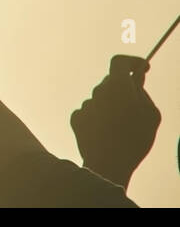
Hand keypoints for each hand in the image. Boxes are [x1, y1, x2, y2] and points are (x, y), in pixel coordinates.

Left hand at [71, 54, 159, 187]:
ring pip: (101, 98)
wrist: (108, 165)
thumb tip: (135, 80)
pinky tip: (106, 133)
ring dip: (111, 106)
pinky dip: (99, 117)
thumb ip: (142, 92)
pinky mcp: (76, 118)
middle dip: (123, 89)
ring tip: (121, 127)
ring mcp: (85, 104)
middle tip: (135, 104)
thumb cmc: (135, 139)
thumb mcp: (151, 115)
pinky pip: (90, 112)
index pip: (119, 62)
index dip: (132, 62)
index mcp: (117, 86)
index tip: (143, 68)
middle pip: (111, 82)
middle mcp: (98, 91)